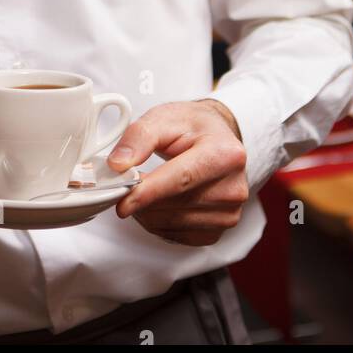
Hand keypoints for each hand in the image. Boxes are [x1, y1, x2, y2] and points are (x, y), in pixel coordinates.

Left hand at [107, 99, 247, 245]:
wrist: (216, 138)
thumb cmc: (193, 127)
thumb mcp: (165, 117)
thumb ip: (139, 137)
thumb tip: (118, 164)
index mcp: (225, 154)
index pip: (182, 179)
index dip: (149, 192)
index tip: (123, 201)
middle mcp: (233, 187)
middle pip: (176, 204)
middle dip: (142, 199)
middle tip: (123, 185)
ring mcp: (229, 212)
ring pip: (173, 223)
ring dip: (147, 212)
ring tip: (142, 189)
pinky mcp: (220, 231)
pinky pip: (178, 235)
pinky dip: (158, 223)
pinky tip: (156, 204)